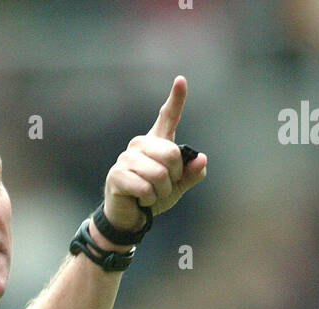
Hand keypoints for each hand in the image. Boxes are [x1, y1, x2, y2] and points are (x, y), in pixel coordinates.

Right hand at [103, 75, 207, 231]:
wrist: (130, 217)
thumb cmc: (153, 197)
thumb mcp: (177, 186)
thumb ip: (191, 174)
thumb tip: (201, 159)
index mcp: (157, 143)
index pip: (168, 117)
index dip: (176, 99)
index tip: (181, 80)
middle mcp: (141, 144)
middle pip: (172, 154)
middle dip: (173, 177)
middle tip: (163, 187)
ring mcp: (126, 158)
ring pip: (159, 174)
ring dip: (161, 192)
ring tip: (151, 195)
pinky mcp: (117, 175)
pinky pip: (145, 187)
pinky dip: (148, 199)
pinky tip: (140, 200)